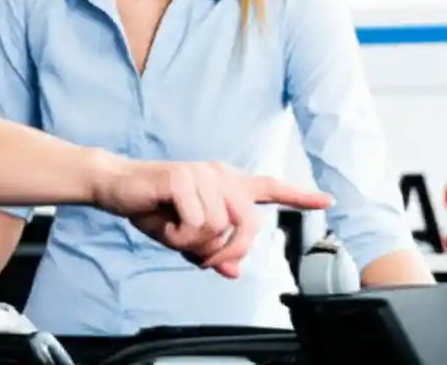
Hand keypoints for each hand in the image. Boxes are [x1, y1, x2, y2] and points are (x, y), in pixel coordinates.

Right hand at [90, 154, 332, 277]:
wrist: (118, 188)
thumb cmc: (154, 210)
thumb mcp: (186, 238)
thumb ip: (213, 252)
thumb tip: (234, 272)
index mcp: (226, 184)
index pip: (269, 188)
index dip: (299, 196)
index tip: (327, 200)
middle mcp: (220, 175)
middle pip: (249, 223)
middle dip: (230, 250)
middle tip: (203, 258)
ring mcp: (202, 174)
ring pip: (220, 227)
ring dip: (195, 243)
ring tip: (175, 232)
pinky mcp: (183, 178)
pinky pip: (198, 222)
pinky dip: (180, 236)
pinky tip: (166, 226)